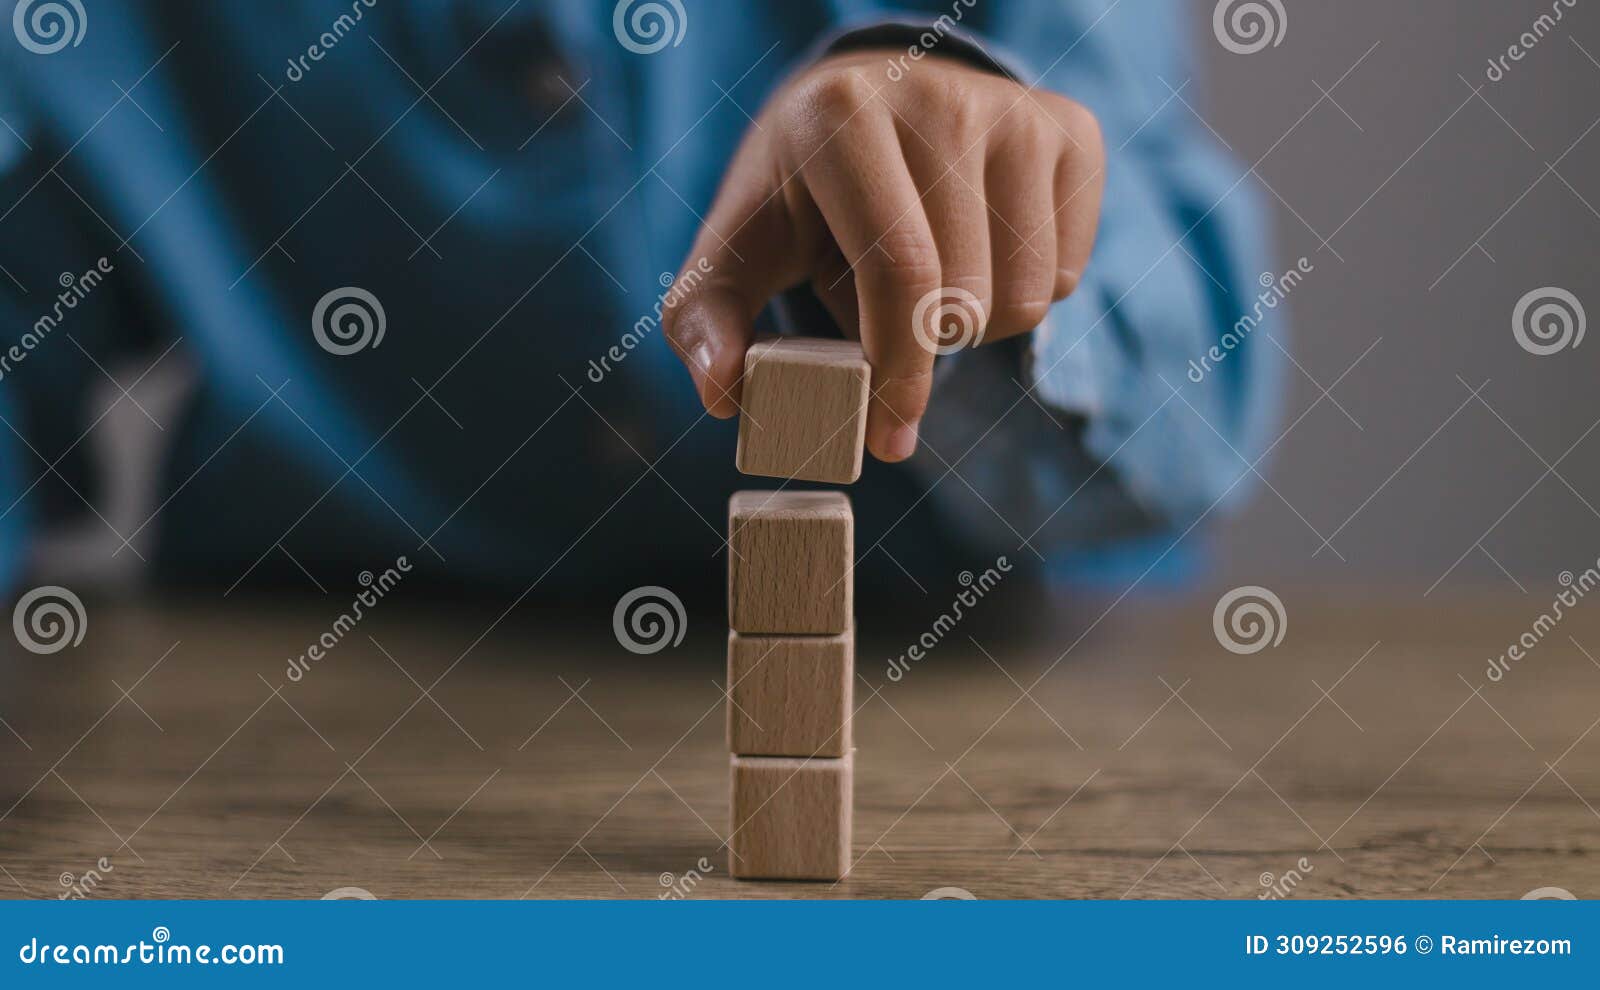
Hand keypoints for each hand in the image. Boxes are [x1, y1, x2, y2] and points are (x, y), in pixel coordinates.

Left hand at [663, 48, 1104, 461]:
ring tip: (928, 286)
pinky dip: (1025, 292)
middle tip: (885, 325)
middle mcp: (939, 97)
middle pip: (967, 298)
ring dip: (976, 326)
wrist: (869, 108)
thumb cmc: (798, 198)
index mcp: (842, 117)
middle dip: (926, 350)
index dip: (899, 370)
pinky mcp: (1072, 131)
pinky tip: (978, 253)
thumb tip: (725, 395)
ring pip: (1032, 296)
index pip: (900, 271)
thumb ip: (706, 325)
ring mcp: (1016, 110)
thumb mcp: (735, 252)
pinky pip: (1071, 272)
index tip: (887, 435)